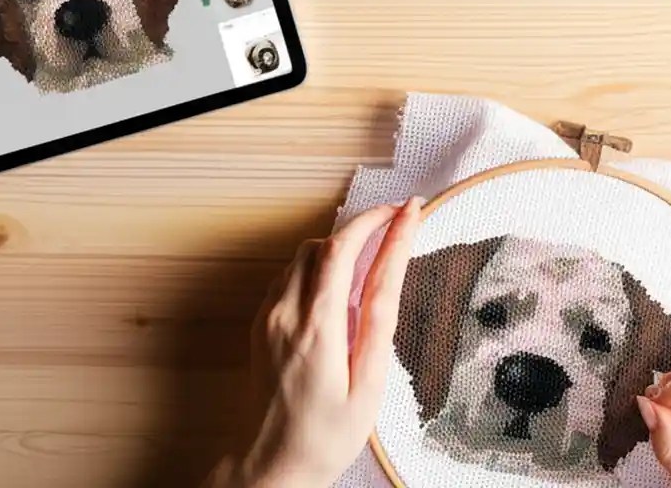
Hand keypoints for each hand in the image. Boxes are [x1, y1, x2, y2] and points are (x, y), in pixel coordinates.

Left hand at [203, 199, 422, 487]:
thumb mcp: (368, 386)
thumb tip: (390, 270)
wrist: (269, 468)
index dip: (381, 223)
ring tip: (374, 256)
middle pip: (322, 243)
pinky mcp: (261, 325)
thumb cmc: (324, 437)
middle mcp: (287, 314)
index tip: (410, 208)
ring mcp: (269, 317)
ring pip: (303, 256)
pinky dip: (318, 266)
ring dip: (339, 246)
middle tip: (396, 223)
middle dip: (361, 226)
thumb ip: (378, 323)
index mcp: (318, 329)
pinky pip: (290, 276)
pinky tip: (340, 285)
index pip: (347, 252)